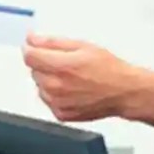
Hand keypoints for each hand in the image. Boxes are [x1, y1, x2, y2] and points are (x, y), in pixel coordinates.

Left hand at [23, 33, 146, 121]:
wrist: (124, 92)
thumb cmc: (109, 69)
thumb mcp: (82, 46)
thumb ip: (52, 42)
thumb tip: (33, 39)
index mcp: (61, 67)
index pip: (29, 57)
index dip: (30, 48)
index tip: (34, 46)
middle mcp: (56, 87)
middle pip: (34, 71)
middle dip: (44, 63)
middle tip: (64, 62)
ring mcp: (58, 103)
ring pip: (39, 86)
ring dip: (49, 79)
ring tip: (71, 76)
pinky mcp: (61, 115)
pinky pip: (48, 100)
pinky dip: (54, 94)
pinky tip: (71, 89)